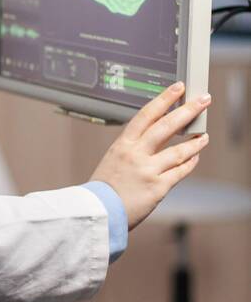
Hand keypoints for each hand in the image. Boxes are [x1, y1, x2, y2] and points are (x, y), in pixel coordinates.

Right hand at [88, 83, 209, 229]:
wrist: (97, 213)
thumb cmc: (104, 189)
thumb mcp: (113, 160)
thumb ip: (133, 148)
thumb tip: (156, 138)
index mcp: (122, 145)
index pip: (147, 114)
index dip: (164, 99)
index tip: (177, 88)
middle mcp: (136, 154)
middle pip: (167, 126)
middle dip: (188, 111)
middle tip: (203, 101)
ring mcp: (147, 170)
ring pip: (179, 151)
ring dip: (195, 142)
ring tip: (204, 136)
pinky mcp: (157, 188)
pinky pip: (180, 172)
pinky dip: (190, 163)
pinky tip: (195, 158)